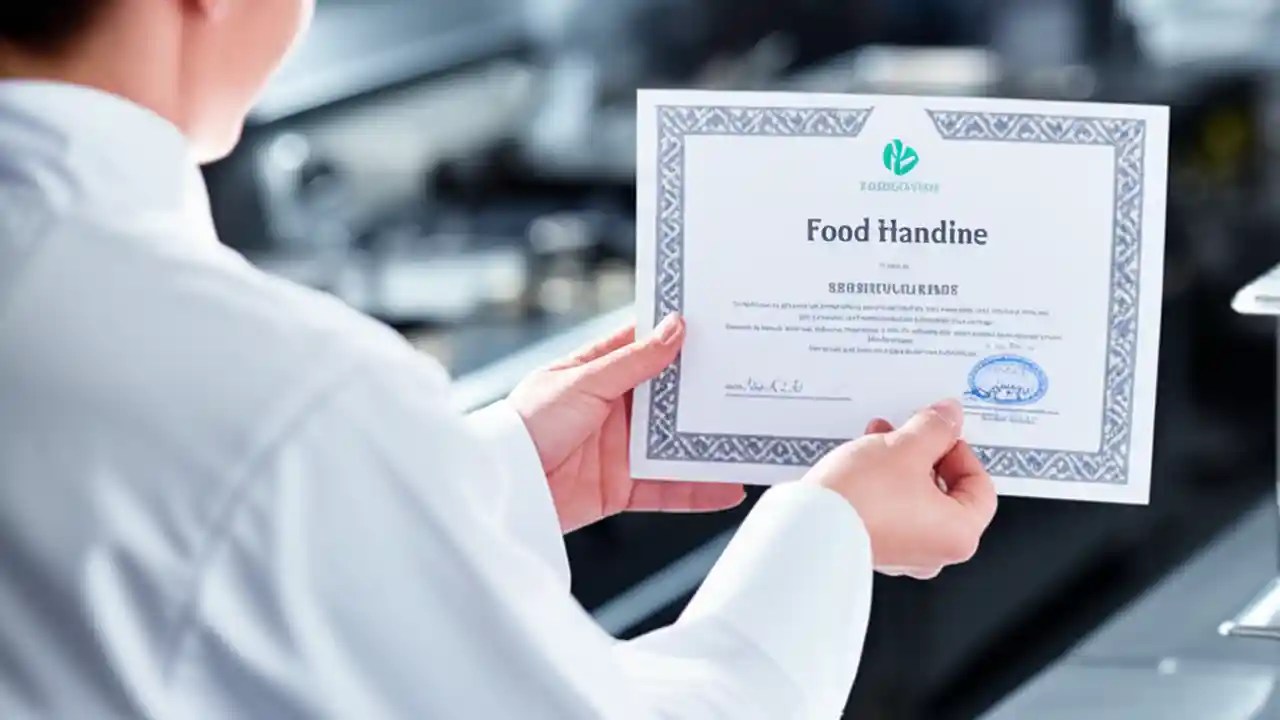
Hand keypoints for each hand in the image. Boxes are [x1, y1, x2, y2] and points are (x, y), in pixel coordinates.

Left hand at [508, 314, 745, 532]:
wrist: (504, 486)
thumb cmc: (527, 422)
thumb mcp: (583, 382)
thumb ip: (633, 361)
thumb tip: (674, 328)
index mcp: (599, 371)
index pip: (647, 345)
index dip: (681, 336)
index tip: (721, 326)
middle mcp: (614, 408)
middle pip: (672, 398)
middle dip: (708, 393)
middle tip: (752, 381)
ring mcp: (620, 448)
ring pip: (677, 444)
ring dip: (712, 443)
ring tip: (753, 439)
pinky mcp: (622, 487)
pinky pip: (668, 488)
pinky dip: (699, 490)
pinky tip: (729, 487)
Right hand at [805, 400, 997, 578]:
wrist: (807, 528)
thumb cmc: (860, 500)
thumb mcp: (905, 447)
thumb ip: (934, 428)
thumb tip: (949, 417)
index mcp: (958, 534)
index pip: (980, 487)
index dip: (960, 451)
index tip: (941, 432)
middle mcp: (934, 551)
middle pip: (947, 493)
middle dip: (926, 454)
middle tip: (910, 431)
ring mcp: (903, 554)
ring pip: (916, 500)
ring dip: (901, 465)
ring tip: (878, 439)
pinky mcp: (875, 548)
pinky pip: (891, 511)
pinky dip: (883, 485)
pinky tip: (863, 461)